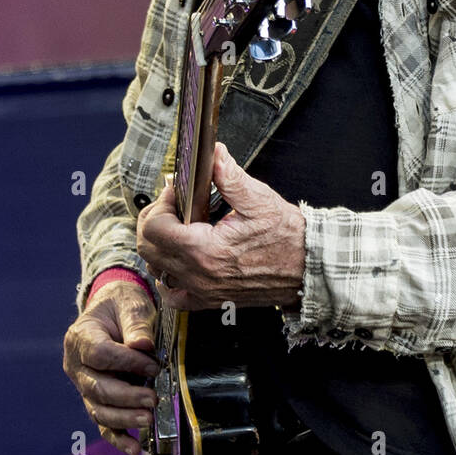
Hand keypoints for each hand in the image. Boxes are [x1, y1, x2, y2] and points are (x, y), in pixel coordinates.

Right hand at [62, 280, 158, 454]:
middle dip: (126, 396)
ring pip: (98, 409)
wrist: (113, 311)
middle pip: (97, 387)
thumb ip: (136, 324)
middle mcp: (76, 365)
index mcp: (80, 337)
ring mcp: (83, 385)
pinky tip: (134, 447)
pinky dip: (117, 437)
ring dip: (124, 418)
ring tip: (147, 419)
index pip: (100, 355)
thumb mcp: (130, 304)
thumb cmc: (121, 306)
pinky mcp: (95, 399)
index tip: (153, 364)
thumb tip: (143, 345)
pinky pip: (103, 422)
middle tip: (153, 398)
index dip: (126, 363)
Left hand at [137, 141, 306, 310]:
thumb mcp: (258, 199)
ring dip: (159, 246)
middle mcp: (199, 274)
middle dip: (154, 220)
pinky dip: (168, 277)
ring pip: (156, 269)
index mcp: (205, 249)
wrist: (308, 268)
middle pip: (148, 248)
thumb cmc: (287, 237)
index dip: (160, 204)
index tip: (175, 193)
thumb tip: (214, 154)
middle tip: (173, 206)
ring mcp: (202, 290)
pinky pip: (173, 295)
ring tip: (178, 228)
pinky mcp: (210, 300)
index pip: (154, 228)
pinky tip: (178, 261)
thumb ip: (229, 176)